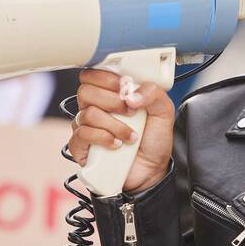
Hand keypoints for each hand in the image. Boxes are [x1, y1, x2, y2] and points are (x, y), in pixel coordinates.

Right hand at [68, 69, 174, 194]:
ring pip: (88, 113)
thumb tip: (131, 94)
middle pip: (85, 91)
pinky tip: (117, 145)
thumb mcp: (164, 112)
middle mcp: (96, 107)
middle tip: (130, 112)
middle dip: (112, 101)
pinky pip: (83, 134)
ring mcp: (86, 126)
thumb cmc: (153, 140)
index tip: (125, 87)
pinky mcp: (81, 145)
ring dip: (114, 125)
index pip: (93, 75)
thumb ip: (154, 93)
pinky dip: (104, 138)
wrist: (151, 170)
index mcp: (111, 94)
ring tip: (130, 135)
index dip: (106, 78)